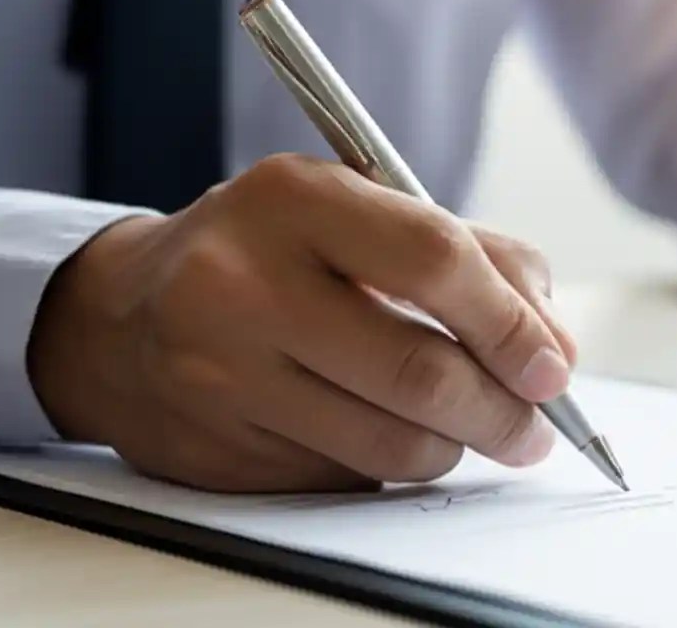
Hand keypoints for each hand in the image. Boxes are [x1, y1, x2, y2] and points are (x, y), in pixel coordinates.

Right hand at [27, 154, 577, 491]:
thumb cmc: (270, 253)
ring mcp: (222, 374)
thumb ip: (477, 259)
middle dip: (503, 412)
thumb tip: (554, 348)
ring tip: (466, 427)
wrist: (122, 315)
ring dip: (454, 445)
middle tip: (534, 428)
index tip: (552, 367)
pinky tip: (380, 430)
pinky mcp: (216, 451)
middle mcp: (244, 283)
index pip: (435, 260)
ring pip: (392, 443)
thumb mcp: (362, 212)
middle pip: (419, 371)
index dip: (511, 322)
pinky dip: (389, 462)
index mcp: (293, 200)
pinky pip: (346, 476)